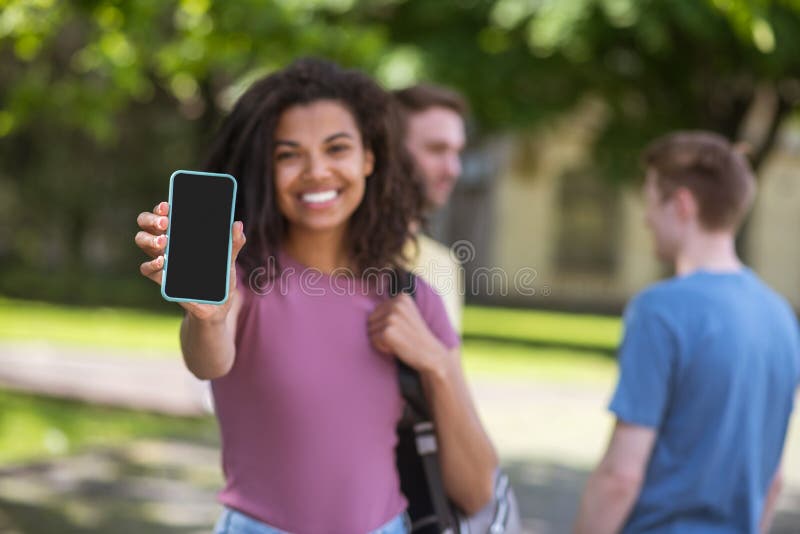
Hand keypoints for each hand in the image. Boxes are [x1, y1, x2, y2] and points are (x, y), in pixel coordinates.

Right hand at [134, 201, 246, 322]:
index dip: (162, 207)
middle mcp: (169, 244)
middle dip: (150, 219)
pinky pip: (146, 269)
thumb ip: (234, 244)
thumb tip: (237, 224)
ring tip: (164, 241)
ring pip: (142, 241)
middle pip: (146, 223)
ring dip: (150, 239)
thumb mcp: (229, 261)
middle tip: (165, 222)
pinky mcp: (162, 279)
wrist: (217, 308)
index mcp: (183, 235)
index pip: (165, 214)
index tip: (168, 205)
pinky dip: (151, 264)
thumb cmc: (221, 280)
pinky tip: (162, 262)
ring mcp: (163, 261)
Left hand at [367, 293, 447, 376]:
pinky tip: (397, 347)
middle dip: (381, 331)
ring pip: (371, 331)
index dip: (385, 324)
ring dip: (382, 340)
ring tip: (400, 341)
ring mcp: (392, 318)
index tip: (402, 329)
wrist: (431, 355)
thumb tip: (367, 295)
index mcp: (402, 297)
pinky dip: (382, 347)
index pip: (376, 311)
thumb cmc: (415, 338)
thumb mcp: (406, 315)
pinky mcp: (388, 332)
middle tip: (401, 336)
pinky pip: (373, 340)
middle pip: (370, 320)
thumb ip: (391, 308)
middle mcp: (397, 304)